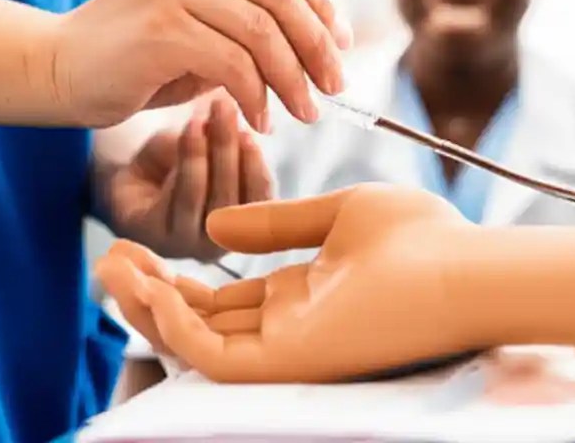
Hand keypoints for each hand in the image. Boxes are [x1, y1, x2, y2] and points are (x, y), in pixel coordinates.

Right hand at [54, 0, 351, 129]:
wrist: (57, 70)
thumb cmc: (135, 58)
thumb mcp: (198, 25)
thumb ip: (246, 20)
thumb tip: (322, 45)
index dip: (320, 4)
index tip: (341, 45)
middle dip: (316, 45)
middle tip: (334, 87)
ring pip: (262, 30)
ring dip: (292, 79)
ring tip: (304, 113)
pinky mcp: (162, 27)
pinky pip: (234, 64)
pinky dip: (257, 97)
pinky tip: (261, 121)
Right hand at [96, 183, 481, 381]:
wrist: (465, 266)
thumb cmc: (423, 238)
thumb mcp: (338, 214)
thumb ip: (276, 222)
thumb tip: (216, 229)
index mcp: (302, 296)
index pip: (222, 300)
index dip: (175, 276)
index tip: (139, 245)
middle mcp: (288, 327)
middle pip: (199, 323)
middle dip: (147, 294)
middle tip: (109, 257)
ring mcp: (287, 348)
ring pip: (195, 346)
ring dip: (146, 309)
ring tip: (110, 265)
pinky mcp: (289, 360)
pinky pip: (213, 356)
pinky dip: (176, 325)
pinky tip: (155, 284)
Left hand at [103, 94, 273, 260]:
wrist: (128, 182)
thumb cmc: (174, 167)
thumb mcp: (205, 149)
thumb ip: (224, 142)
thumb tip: (243, 123)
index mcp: (239, 228)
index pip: (259, 204)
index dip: (256, 169)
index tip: (250, 133)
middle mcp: (214, 245)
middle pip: (228, 201)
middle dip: (227, 152)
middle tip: (224, 112)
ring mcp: (182, 245)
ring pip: (198, 199)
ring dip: (200, 156)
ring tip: (198, 122)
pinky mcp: (151, 236)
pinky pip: (171, 201)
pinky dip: (181, 165)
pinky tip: (184, 135)